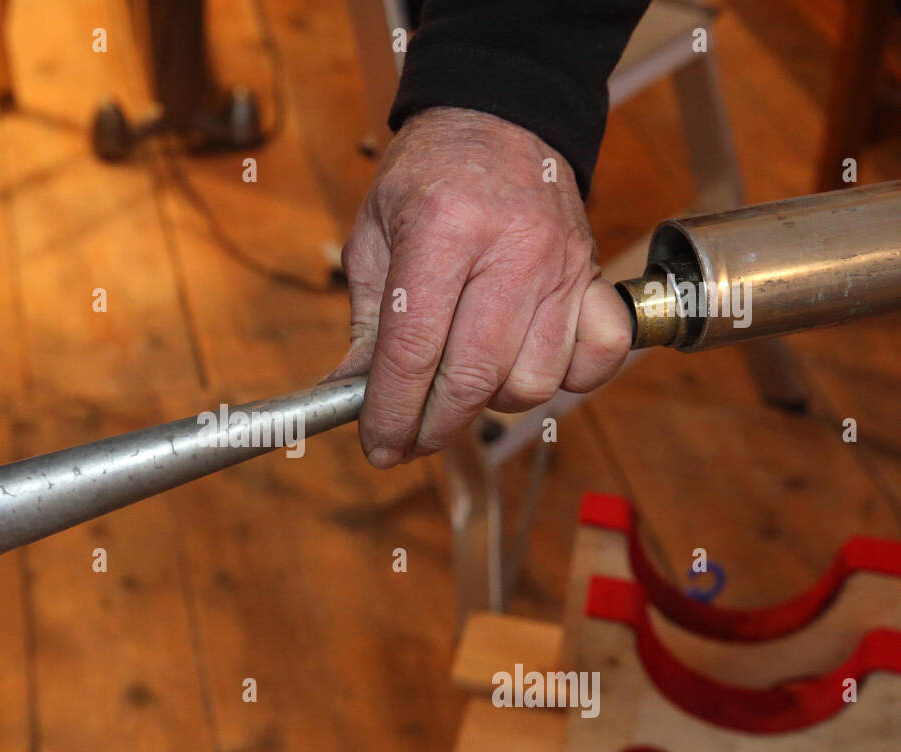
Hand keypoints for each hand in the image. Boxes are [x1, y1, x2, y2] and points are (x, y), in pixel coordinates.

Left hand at [332, 107, 630, 466]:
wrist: (502, 116)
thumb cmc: (429, 176)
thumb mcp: (375, 234)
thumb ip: (365, 323)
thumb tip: (347, 396)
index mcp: (441, 230)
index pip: (414, 350)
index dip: (391, 412)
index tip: (378, 445)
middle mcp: (510, 249)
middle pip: (474, 378)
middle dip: (433, 427)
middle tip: (408, 438)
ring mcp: (561, 265)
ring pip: (532, 382)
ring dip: (492, 401)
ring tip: (464, 381)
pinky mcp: (595, 276)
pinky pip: (594, 361)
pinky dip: (563, 379)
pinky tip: (525, 362)